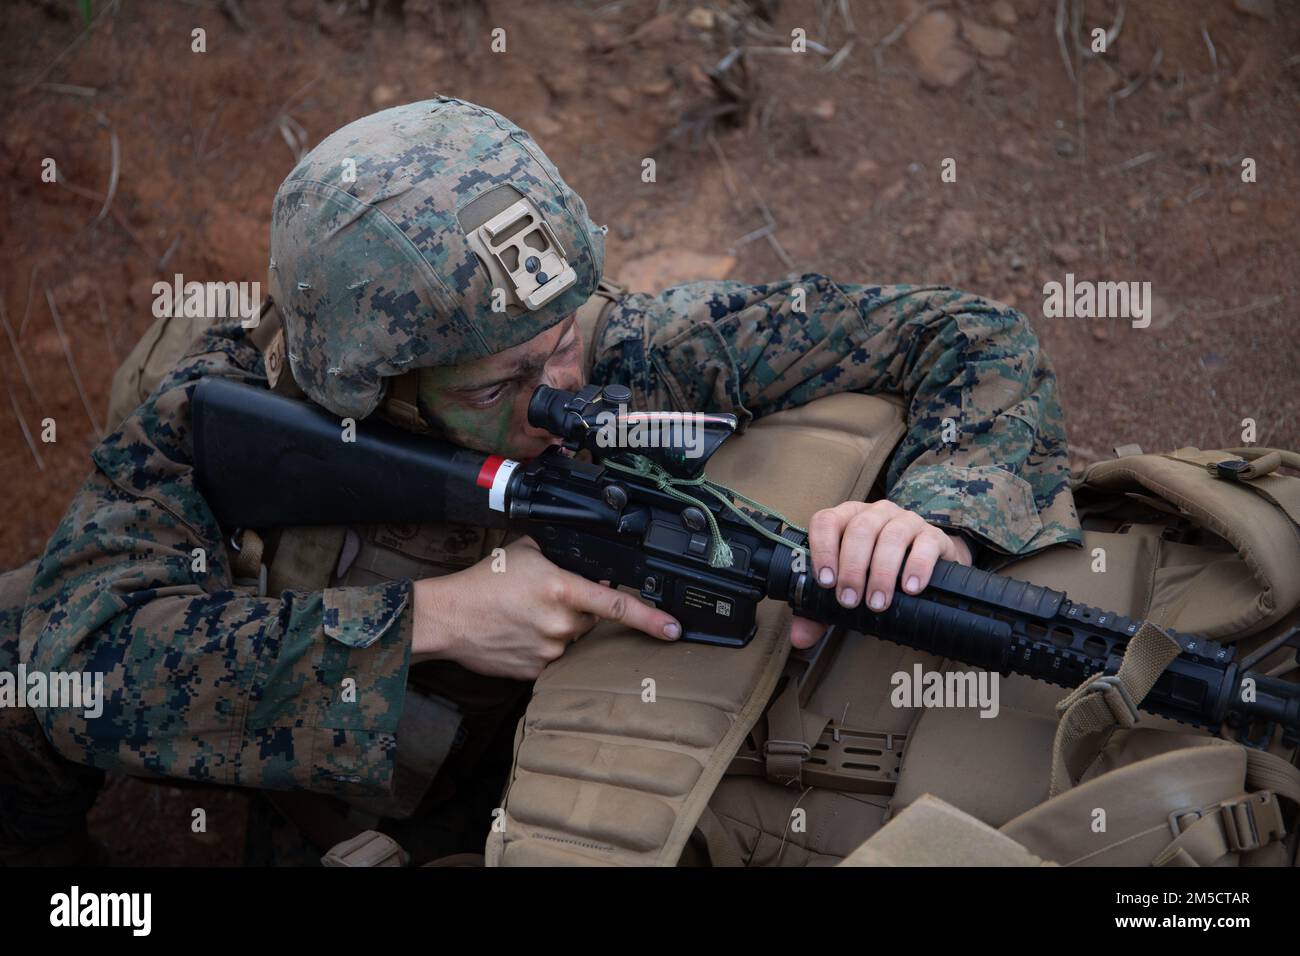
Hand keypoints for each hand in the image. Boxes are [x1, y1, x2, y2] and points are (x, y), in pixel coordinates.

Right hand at [411, 536, 681, 678]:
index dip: (651, 618)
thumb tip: (582, 556)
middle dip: (579, 610)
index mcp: (563, 589)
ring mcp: (549, 651)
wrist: (447, 618)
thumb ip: (560, 554)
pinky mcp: (535, 673)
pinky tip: (519, 633)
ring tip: (525, 616)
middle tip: (545, 599)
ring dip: (560, 628)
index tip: (674, 629)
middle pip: (592, 620)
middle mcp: (561, 623)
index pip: (618, 604)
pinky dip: (542, 645)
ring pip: (573, 640)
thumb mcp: (526, 551)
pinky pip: (553, 658)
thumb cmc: (482, 582)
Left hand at [790, 500, 973, 648]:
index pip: (826, 521)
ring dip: (881, 572)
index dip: (823, 549)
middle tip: (850, 600)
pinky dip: (917, 566)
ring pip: (891, 536)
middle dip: (852, 568)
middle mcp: (875, 514)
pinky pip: (926, 544)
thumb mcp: (846, 587)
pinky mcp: (933, 536)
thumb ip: (819, 610)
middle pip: (859, 529)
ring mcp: (906, 521)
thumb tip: (800, 638)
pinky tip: (910, 588)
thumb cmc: (874, 574)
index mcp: (846, 519)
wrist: (926, 568)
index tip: (825, 581)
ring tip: (877, 602)